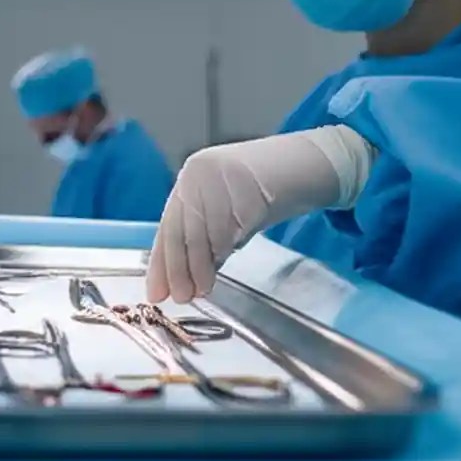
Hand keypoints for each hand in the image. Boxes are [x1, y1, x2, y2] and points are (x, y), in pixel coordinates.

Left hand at [145, 126, 371, 303]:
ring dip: (201, 266)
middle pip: (182, 230)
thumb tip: (184, 279)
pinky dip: (223, 252)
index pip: (169, 225)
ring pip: (204, 232)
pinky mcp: (247, 187)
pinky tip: (220, 266)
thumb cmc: (262, 191)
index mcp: (190, 178)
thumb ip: (205, 239)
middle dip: (180, 268)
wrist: (303, 164)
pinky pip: (230, 227)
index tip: (157, 291)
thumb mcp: (225, 212)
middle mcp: (199, 174)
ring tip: (203, 288)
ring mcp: (222, 179)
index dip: (162, 262)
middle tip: (182, 296)